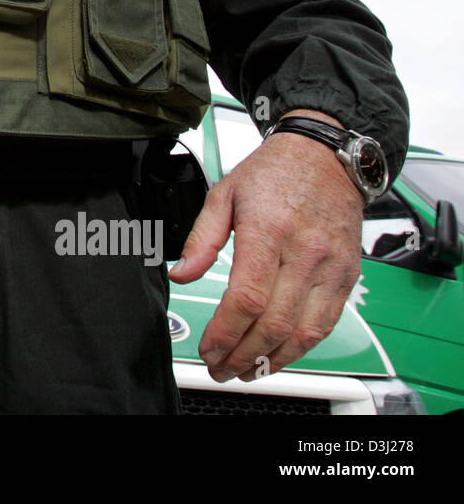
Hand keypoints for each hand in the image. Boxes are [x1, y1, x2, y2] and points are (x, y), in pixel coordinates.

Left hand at [169, 109, 363, 381]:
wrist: (324, 157)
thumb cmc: (273, 172)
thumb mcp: (223, 194)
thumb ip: (200, 239)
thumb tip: (180, 274)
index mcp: (268, 229)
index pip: (247, 297)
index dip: (225, 331)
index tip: (208, 346)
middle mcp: (304, 252)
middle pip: (274, 322)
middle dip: (243, 355)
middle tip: (220, 367)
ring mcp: (330, 267)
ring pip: (304, 331)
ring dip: (272, 360)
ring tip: (245, 370)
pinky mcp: (347, 276)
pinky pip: (326, 323)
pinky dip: (301, 347)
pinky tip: (278, 355)